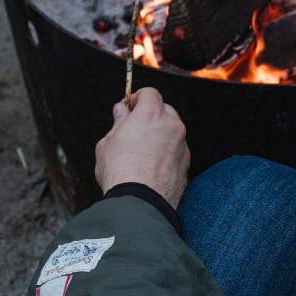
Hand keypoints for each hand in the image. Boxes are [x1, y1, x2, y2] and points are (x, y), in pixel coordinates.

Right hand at [95, 87, 189, 206]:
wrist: (139, 202)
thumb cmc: (120, 172)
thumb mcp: (108, 142)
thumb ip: (118, 123)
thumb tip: (122, 111)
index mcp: (151, 114)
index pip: (150, 93)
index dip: (137, 99)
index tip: (128, 108)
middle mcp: (172, 125)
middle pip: (164, 110)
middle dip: (150, 116)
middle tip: (133, 130)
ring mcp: (182, 144)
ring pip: (172, 131)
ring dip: (160, 135)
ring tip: (142, 152)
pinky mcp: (186, 163)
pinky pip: (176, 150)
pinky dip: (167, 152)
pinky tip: (152, 165)